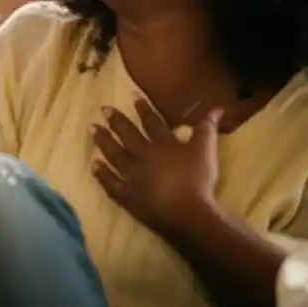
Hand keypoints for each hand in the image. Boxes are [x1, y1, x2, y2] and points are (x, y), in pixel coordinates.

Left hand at [90, 98, 222, 237]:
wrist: (186, 212)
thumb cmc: (197, 179)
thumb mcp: (206, 150)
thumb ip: (208, 128)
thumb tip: (216, 108)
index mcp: (162, 144)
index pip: (151, 122)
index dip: (143, 108)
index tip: (131, 94)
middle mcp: (143, 157)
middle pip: (128, 136)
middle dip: (116, 121)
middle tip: (103, 109)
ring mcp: (132, 176)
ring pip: (115, 155)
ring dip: (103, 141)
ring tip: (92, 129)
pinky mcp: (127, 196)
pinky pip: (111, 183)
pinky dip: (102, 174)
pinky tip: (94, 165)